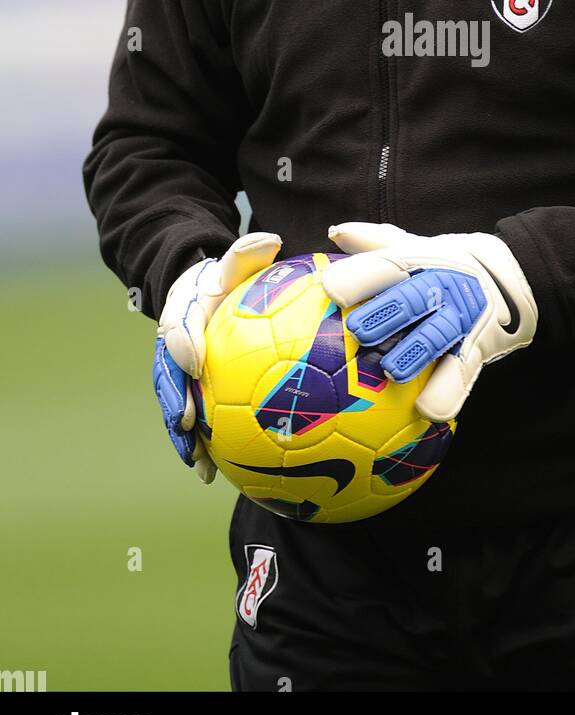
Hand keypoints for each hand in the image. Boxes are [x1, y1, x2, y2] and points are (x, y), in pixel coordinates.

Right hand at [152, 231, 281, 480]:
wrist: (200, 296)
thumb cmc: (226, 282)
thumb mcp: (235, 263)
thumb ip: (247, 253)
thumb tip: (269, 240)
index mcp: (182, 310)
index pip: (179, 323)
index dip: (185, 341)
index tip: (196, 360)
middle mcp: (173, 345)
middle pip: (167, 374)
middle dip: (173, 399)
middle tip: (187, 423)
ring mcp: (175, 372)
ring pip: (173, 404)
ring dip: (181, 434)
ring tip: (196, 461)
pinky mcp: (185, 393)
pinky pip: (189, 420)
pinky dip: (197, 447)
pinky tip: (211, 474)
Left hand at [321, 222, 537, 421]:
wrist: (514, 274)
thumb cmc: (447, 263)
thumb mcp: (417, 246)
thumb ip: (375, 242)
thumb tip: (334, 232)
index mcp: (419, 261)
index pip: (386, 265)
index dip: (360, 277)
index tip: (332, 289)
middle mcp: (440, 287)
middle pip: (411, 300)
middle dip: (385, 314)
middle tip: (357, 331)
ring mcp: (461, 318)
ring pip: (436, 336)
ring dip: (414, 352)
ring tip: (391, 370)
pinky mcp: (478, 347)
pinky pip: (463, 372)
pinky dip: (446, 392)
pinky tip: (427, 409)